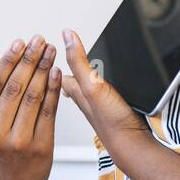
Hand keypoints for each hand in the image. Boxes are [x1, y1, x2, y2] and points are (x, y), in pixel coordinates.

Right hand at [0, 35, 61, 179]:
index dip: (7, 61)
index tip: (19, 42)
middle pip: (14, 88)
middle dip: (28, 60)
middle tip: (38, 40)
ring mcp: (19, 141)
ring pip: (33, 97)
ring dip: (44, 70)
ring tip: (49, 51)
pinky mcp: (41, 145)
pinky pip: (48, 111)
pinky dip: (54, 90)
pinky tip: (57, 72)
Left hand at [59, 29, 152, 147]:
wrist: (134, 145)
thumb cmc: (111, 122)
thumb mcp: (92, 85)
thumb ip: (79, 62)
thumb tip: (67, 35)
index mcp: (75, 90)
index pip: (56, 72)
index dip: (50, 59)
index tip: (45, 46)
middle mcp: (84, 98)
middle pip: (69, 78)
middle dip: (63, 65)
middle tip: (57, 50)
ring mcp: (98, 105)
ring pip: (85, 85)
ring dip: (84, 73)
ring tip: (80, 60)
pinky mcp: (113, 110)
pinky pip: (101, 92)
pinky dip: (100, 84)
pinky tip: (107, 82)